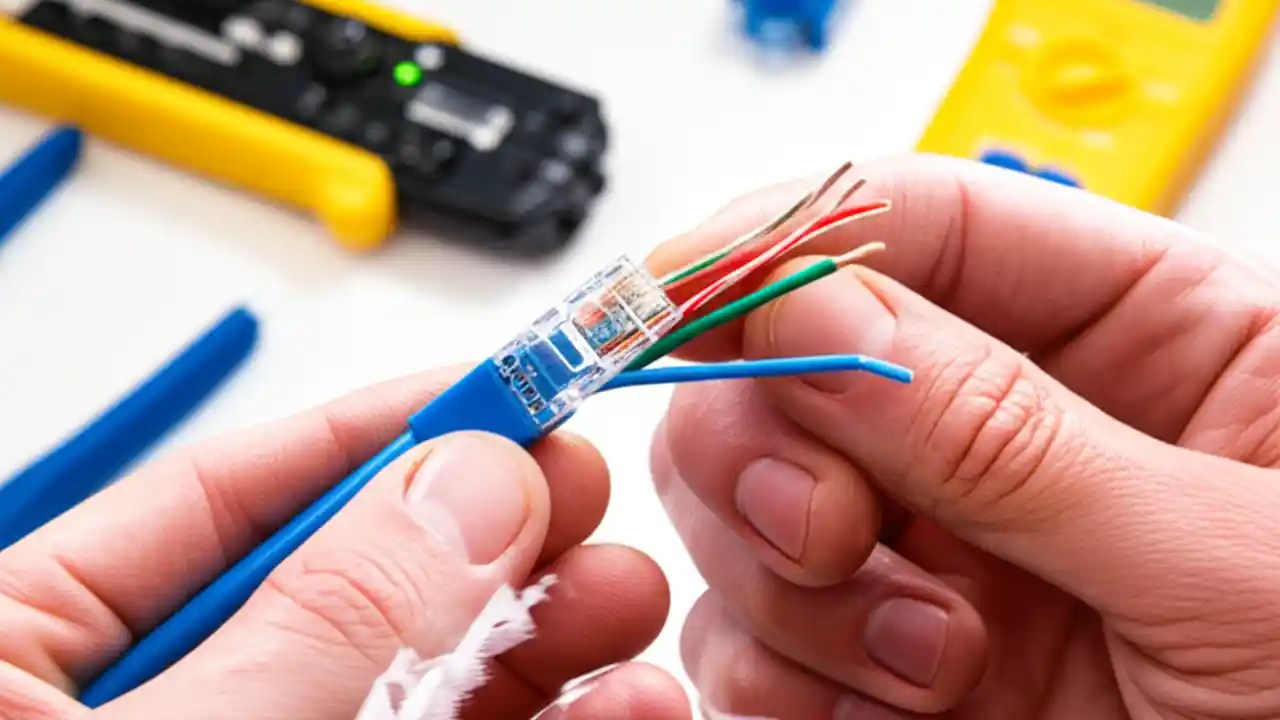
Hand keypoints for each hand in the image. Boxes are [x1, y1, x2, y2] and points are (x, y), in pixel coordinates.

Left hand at [0, 368, 689, 718]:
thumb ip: (324, 616)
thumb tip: (468, 482)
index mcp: (34, 647)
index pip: (231, 493)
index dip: (387, 429)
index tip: (510, 386)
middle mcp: (164, 703)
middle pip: (357, 582)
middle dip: (494, 534)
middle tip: (591, 493)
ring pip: (429, 679)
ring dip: (547, 635)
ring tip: (626, 601)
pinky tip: (621, 703)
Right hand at [648, 155, 1279, 717]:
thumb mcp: (1225, 558)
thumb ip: (1009, 433)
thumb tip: (810, 310)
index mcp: (1139, 338)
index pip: (922, 223)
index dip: (782, 237)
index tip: (673, 287)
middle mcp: (1009, 434)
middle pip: (786, 358)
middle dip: (771, 444)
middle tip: (830, 533)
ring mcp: (935, 551)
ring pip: (742, 502)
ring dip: (794, 588)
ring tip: (934, 665)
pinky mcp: (879, 665)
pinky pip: (746, 638)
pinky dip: (779, 680)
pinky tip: (890, 712)